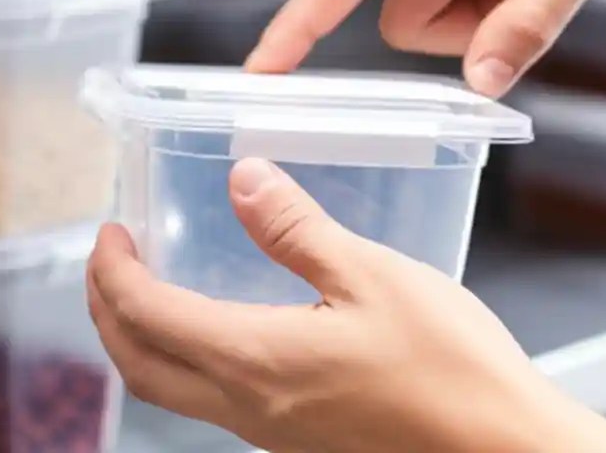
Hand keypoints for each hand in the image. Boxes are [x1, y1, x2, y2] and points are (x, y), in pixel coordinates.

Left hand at [88, 159, 605, 452]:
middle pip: (138, 365)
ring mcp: (270, 433)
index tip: (109, 231)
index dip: (112, 271)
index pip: (146, 315)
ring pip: (170, 389)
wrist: (499, 448)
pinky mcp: (297, 440)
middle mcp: (248, 407)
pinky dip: (185, 359)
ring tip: (148, 288)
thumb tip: (243, 180)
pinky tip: (217, 328)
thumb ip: (296, 228)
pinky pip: (211, 403)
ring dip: (141, 338)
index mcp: (255, 360)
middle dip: (106, 311)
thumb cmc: (450, 367)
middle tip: (108, 260)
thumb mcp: (372, 275)